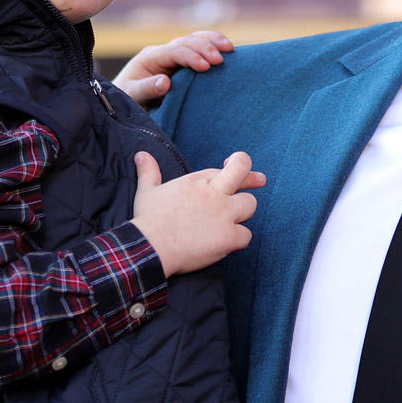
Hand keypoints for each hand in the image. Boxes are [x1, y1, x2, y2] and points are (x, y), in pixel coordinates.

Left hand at [113, 30, 233, 107]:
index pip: (174, 51)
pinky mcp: (182, 61)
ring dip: (213, 41)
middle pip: (187, 41)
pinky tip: (228, 51)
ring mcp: (173, 54)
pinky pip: (199, 47)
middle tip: (221, 60)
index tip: (206, 67)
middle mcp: (163, 52)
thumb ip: (146, 89)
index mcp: (150, 57)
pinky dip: (213, 46)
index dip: (191, 57)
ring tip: (230, 49)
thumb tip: (165, 82)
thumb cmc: (127, 100)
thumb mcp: (132, 96)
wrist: (124, 102)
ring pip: (195, 39)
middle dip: (205, 48)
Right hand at [130, 151, 266, 276]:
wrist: (150, 247)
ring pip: (250, 204)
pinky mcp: (228, 237)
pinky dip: (238, 240)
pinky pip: (246, 236)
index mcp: (197, 181)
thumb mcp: (147, 191)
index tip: (232, 168)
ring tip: (231, 222)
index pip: (224, 169)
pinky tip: (227, 243)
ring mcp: (224, 214)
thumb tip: (141, 155)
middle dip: (252, 176)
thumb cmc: (148, 220)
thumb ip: (148, 172)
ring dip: (243, 213)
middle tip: (260, 180)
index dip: (232, 168)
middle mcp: (214, 193)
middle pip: (243, 172)